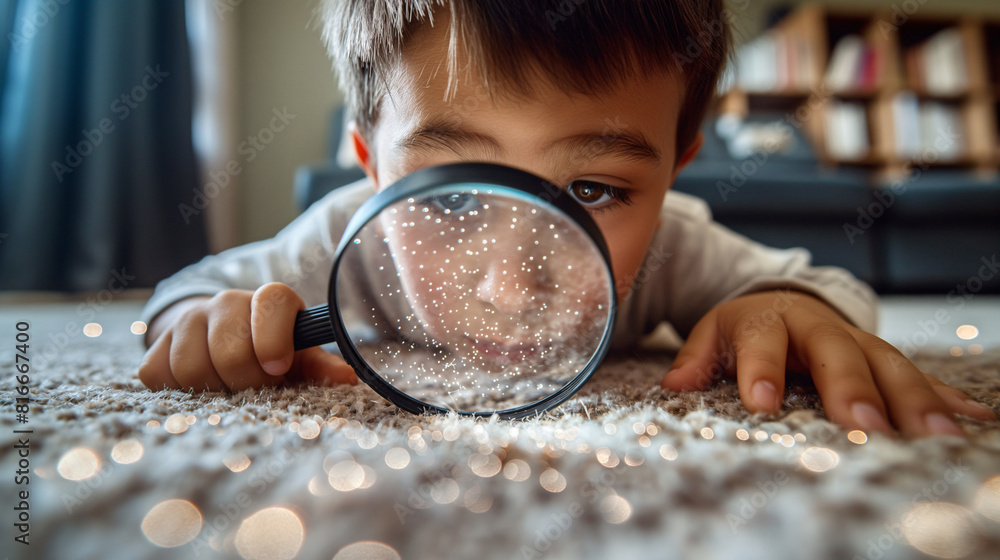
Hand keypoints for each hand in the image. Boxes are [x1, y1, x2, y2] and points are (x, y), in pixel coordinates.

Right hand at [138, 283, 357, 391]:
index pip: (271, 303)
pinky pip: (158, 374)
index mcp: (269, 300)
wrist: (219, 339)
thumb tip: (349, 379)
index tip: (278, 368)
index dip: (273, 338)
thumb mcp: (299, 356)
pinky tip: (199, 386)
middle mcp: (226, 302)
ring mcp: (188, 320)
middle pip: (229, 349)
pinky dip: (178, 389)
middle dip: (245, 379)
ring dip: (212, 388)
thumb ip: (320, 366)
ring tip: (229, 387)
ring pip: (191, 365)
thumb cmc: (270, 351)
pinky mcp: (157, 344)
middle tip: (255, 386)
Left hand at [660, 290, 996, 436]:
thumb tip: (674, 382)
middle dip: (851, 388)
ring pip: (886, 364)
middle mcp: (816, 326)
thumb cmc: (744, 331)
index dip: (761, 368)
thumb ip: (695, 358)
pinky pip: (917, 376)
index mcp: (766, 319)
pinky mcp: (882, 357)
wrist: (783, 302)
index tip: (762, 402)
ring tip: (933, 435)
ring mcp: (855, 340)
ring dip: (912, 399)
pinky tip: (970, 422)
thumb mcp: (713, 336)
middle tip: (864, 426)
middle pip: (835, 352)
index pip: (761, 339)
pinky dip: (943, 398)